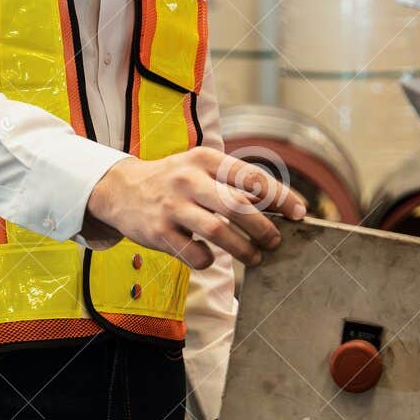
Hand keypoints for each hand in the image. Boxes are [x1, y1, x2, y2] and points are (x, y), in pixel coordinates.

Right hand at [85, 146, 305, 268]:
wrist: (120, 189)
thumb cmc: (175, 180)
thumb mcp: (201, 167)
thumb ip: (233, 181)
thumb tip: (278, 205)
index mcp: (205, 159)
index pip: (251, 177)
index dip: (280, 197)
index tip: (299, 213)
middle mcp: (189, 179)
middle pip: (238, 206)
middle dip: (264, 228)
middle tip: (275, 241)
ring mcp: (172, 206)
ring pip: (218, 232)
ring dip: (243, 249)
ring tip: (255, 257)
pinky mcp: (158, 232)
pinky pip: (194, 254)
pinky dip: (209, 260)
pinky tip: (212, 258)